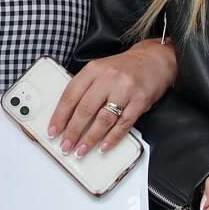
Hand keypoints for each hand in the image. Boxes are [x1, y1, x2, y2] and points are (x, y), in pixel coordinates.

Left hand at [48, 39, 177, 157]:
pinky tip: (103, 147)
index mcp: (94, 69)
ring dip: (90, 138)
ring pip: (103, 119)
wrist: (155, 60)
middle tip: (65, 146)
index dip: (60, 115)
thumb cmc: (124, 68)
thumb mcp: (100, 69)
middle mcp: (108, 78)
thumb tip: (67, 115)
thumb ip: (86, 87)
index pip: (71, 94)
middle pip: (85, 109)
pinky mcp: (140, 101)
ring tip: (80, 150)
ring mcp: (125, 89)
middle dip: (73, 131)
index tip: (53, 130)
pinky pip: (123, 124)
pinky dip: (112, 138)